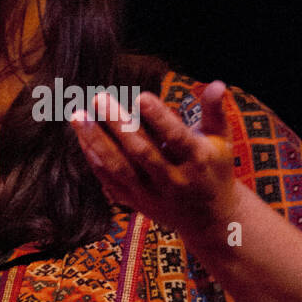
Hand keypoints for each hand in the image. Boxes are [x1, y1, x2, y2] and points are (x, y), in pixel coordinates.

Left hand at [71, 80, 240, 249]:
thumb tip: (217, 83)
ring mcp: (152, 194)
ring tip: (78, 116)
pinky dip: (94, 159)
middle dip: (118, 125)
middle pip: (142, 152)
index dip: (160, 118)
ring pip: (120, 168)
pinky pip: (110, 180)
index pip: (177, 138)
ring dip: (97, 141)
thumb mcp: (222, 139)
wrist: (210, 219)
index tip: (141, 96)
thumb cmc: (215, 168)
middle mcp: (174, 179)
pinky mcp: (136, 202)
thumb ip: (214, 110)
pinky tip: (81, 136)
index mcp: (198, 160)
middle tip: (99, 98)